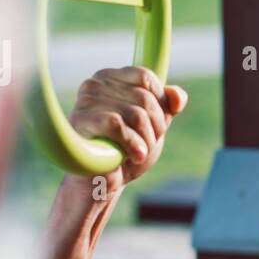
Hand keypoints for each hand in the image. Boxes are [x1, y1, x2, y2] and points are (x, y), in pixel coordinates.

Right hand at [69, 66, 188, 197]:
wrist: (102, 182)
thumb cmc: (126, 150)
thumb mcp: (154, 126)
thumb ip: (168, 106)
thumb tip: (177, 95)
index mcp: (110, 78)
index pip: (146, 76)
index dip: (160, 103)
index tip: (156, 125)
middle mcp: (94, 84)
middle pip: (144, 98)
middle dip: (155, 126)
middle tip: (147, 144)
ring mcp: (85, 102)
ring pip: (136, 114)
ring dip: (146, 140)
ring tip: (139, 153)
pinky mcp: (80, 121)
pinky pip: (117, 125)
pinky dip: (133, 144)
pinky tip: (135, 157)